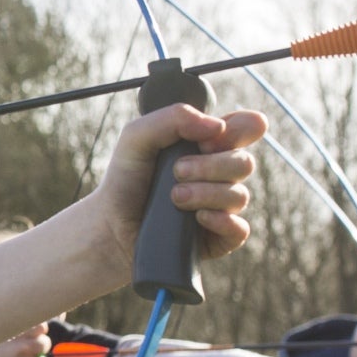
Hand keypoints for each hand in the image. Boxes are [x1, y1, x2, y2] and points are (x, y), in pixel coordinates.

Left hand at [90, 102, 267, 263]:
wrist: (111, 225)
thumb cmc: (126, 180)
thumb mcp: (137, 137)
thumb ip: (173, 118)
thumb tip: (218, 126)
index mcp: (207, 145)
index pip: (245, 128)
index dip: (240, 129)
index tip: (209, 138)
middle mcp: (219, 175)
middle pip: (244, 163)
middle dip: (210, 165)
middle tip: (177, 171)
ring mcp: (221, 207)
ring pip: (239, 196)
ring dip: (205, 193)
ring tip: (175, 197)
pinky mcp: (219, 238)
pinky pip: (239, 229)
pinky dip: (220, 221)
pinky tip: (197, 218)